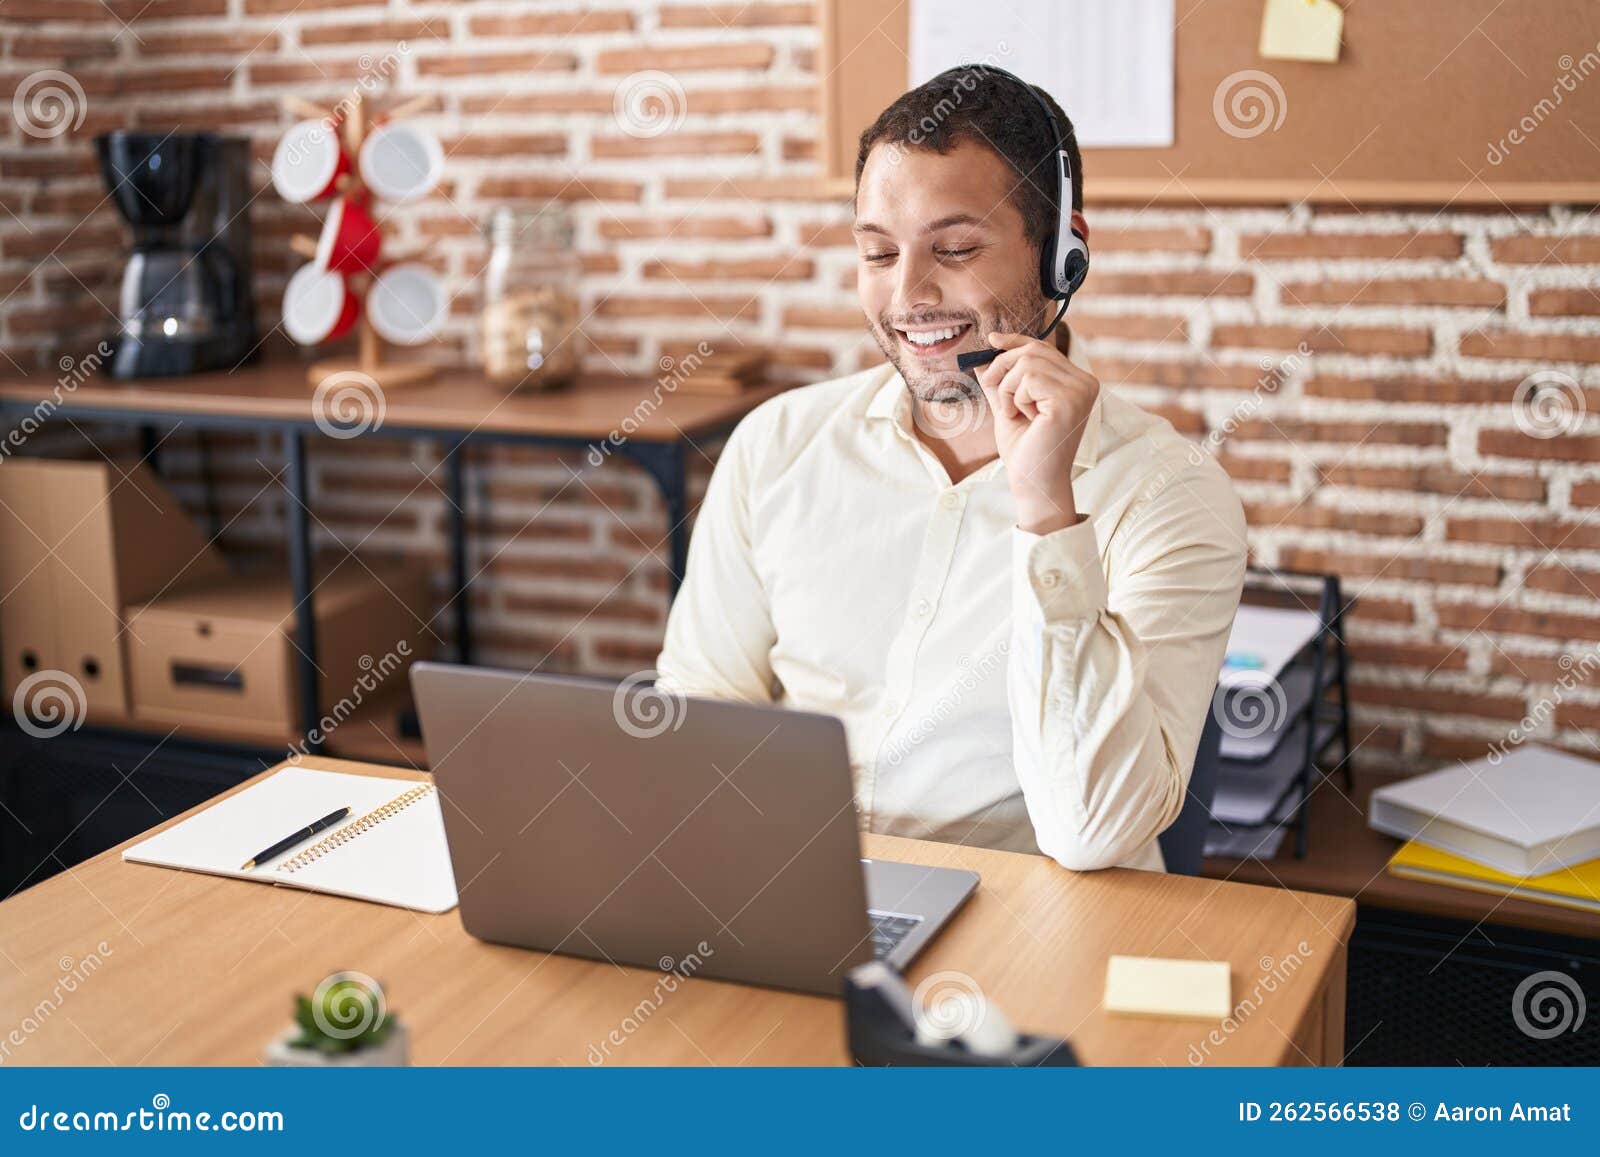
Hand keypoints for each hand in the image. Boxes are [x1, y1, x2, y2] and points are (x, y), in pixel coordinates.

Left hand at [973, 331, 1098, 534]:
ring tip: (1015, 413)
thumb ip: (1001, 381)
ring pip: (1027, 364)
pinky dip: (1016, 398)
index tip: (991, 340)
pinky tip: (1024, 418)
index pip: (1044, 348)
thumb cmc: (1025, 448)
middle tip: (993, 392)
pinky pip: (1028, 380)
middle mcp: (1085, 383)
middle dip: (1003, 368)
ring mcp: (1080, 391)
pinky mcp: (1068, 401)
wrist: (1032, 481)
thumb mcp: (1009, 405)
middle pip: (1033, 351)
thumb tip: (984, 355)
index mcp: (1077, 382)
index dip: (1016, 341)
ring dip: (1008, 389)